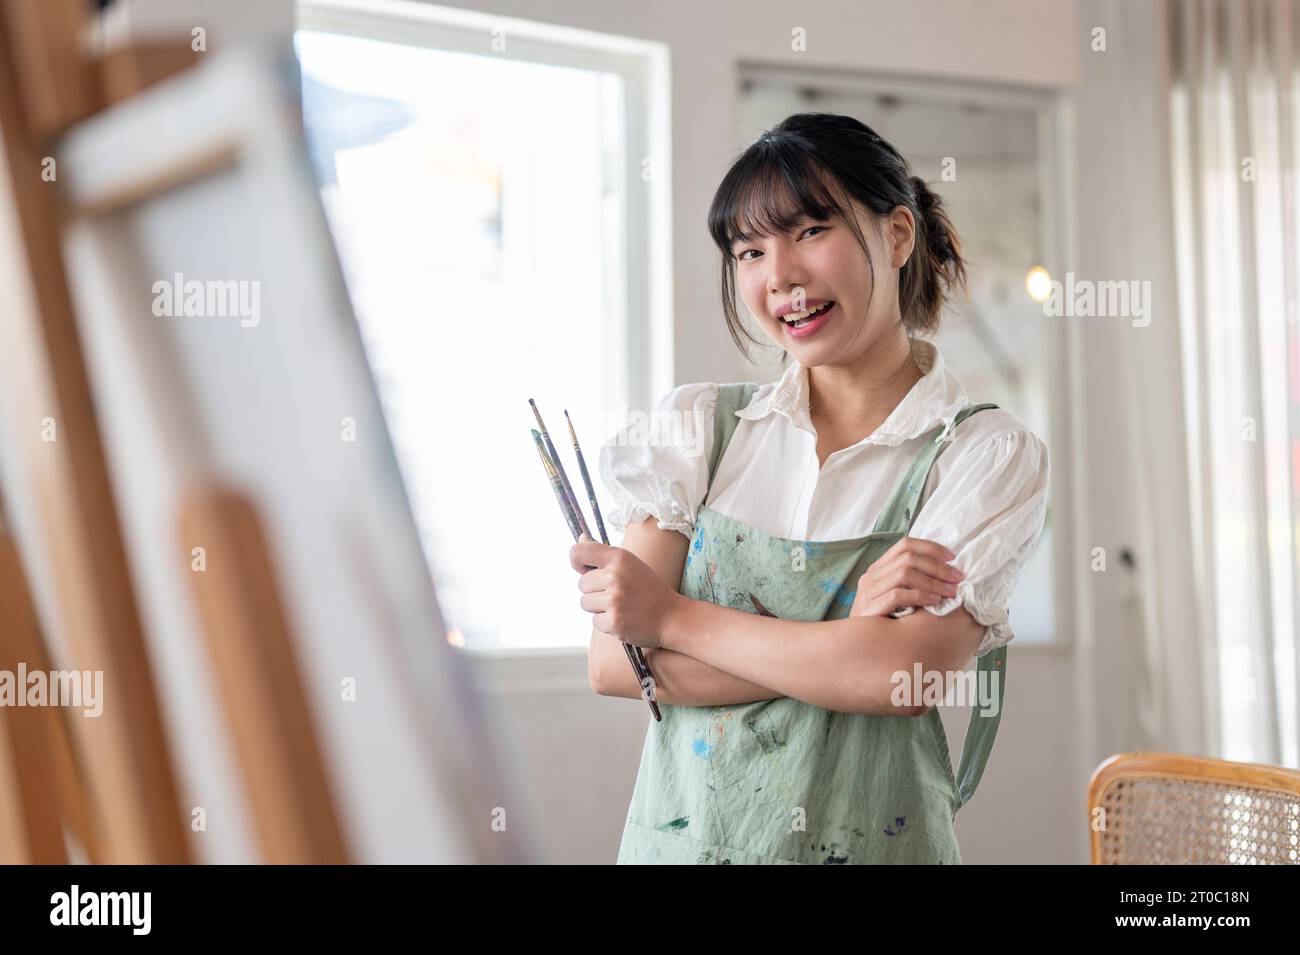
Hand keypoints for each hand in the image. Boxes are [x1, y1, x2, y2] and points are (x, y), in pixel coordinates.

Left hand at [570, 533, 679, 648]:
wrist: (672, 616)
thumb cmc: (649, 589)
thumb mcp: (630, 564)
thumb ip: (603, 553)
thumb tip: (580, 537)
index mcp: (619, 557)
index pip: (579, 552)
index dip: (576, 560)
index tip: (584, 569)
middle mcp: (615, 576)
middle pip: (582, 584)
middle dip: (594, 591)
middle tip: (617, 594)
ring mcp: (614, 600)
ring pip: (585, 603)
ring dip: (598, 607)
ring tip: (620, 606)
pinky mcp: (614, 621)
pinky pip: (595, 621)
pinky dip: (606, 623)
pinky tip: (623, 618)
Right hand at [849, 536, 963, 617]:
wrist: (857, 646)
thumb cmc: (884, 620)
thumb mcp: (896, 596)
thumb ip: (913, 582)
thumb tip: (948, 573)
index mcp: (878, 568)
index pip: (905, 545)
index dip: (931, 548)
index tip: (953, 557)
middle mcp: (871, 575)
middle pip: (908, 558)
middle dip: (938, 567)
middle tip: (957, 578)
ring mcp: (868, 591)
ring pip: (904, 574)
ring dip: (933, 581)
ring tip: (950, 592)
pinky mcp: (869, 607)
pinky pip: (898, 595)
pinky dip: (920, 596)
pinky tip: (935, 602)